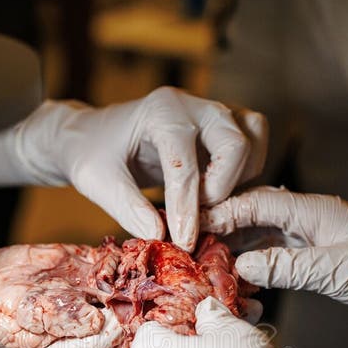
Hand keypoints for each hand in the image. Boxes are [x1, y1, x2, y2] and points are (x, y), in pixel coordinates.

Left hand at [14, 86, 268, 251]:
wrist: (94, 135)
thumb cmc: (93, 155)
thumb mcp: (98, 182)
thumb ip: (128, 208)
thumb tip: (162, 235)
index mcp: (160, 110)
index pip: (185, 162)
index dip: (186, 207)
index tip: (183, 242)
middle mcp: (193, 105)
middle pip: (235, 143)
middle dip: (221, 188)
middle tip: (198, 213)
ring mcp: (212, 111)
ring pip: (252, 140)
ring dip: (238, 180)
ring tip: (205, 202)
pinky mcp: (223, 125)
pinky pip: (254, 143)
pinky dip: (244, 173)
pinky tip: (214, 193)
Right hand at [203, 186, 347, 312]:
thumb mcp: (334, 270)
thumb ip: (286, 267)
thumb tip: (242, 266)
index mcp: (313, 209)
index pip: (256, 201)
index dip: (222, 211)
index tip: (192, 223)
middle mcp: (310, 218)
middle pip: (255, 214)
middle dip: (223, 226)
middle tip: (191, 242)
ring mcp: (313, 238)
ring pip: (263, 235)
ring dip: (236, 246)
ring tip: (206, 260)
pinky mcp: (318, 258)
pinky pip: (277, 255)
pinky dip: (256, 264)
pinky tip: (239, 276)